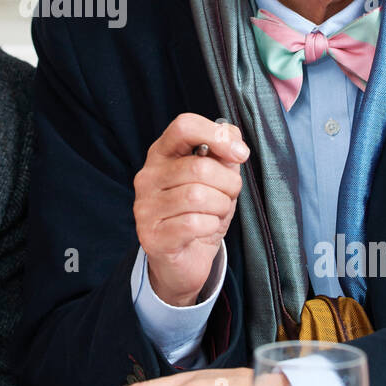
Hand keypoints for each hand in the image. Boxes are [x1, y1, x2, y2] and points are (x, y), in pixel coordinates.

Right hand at [133, 113, 247, 305]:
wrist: (184, 259)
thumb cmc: (201, 213)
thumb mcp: (217, 179)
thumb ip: (223, 153)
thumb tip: (233, 139)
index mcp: (162, 154)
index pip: (184, 126)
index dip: (216, 135)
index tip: (240, 154)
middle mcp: (147, 177)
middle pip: (199, 166)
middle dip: (228, 183)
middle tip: (229, 195)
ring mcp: (145, 207)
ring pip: (198, 196)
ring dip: (220, 206)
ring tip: (216, 212)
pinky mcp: (151, 236)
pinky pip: (193, 223)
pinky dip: (210, 225)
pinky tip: (205, 228)